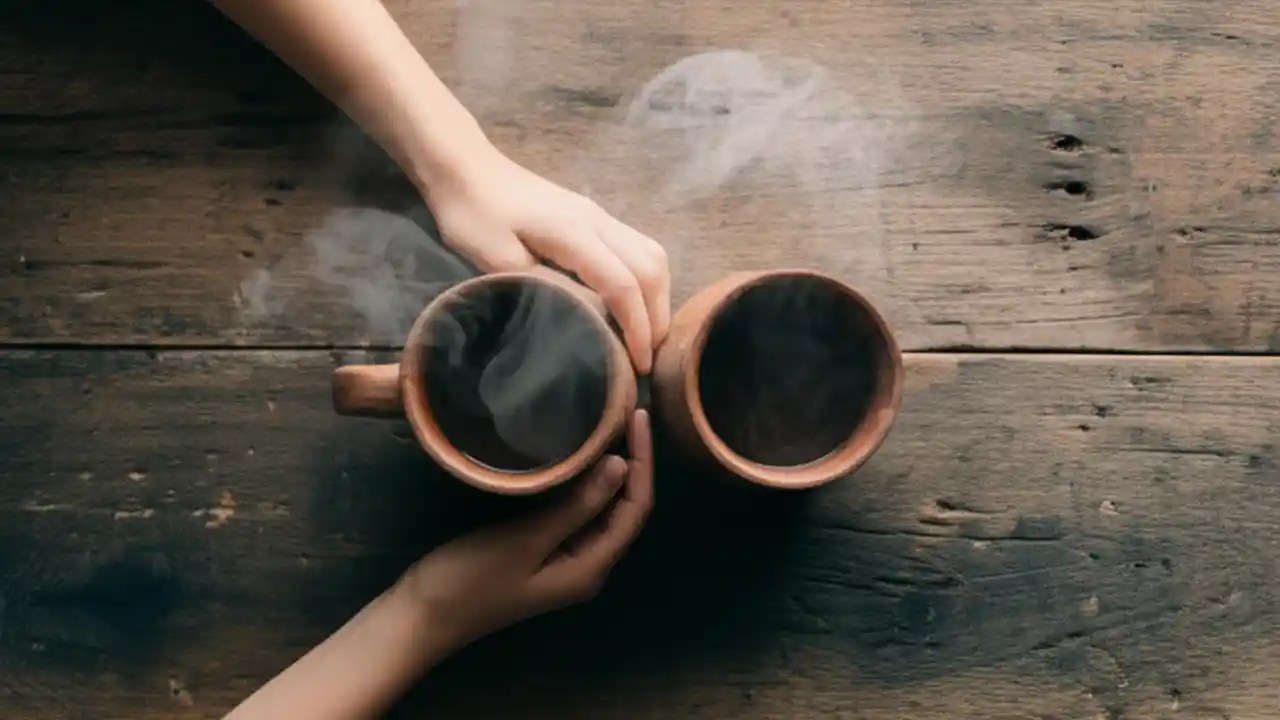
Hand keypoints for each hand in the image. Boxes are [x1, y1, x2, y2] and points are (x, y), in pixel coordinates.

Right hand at [396, 410, 654, 653]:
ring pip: (604, 510)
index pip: (635, 510)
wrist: (423, 614)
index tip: (638, 417)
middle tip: (629, 412)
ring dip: (613, 471)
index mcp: (591, 568)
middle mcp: (589, 565)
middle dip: (634, 462)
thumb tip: (622, 465)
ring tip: (613, 424)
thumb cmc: (472, 580)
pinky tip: (581, 456)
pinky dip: (587, 483)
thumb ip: (576, 507)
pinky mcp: (546, 551)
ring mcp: (567, 559)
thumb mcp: (526, 540)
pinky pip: (580, 513)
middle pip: (626, 509)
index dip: (643, 463)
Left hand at [422, 143, 670, 373]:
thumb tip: (583, 311)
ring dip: (657, 296)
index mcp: (574, 233)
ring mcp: (598, 215)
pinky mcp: (592, 215)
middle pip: (651, 268)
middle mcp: (598, 221)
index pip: (624, 284)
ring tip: (646, 333)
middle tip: (648, 357)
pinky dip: (646, 279)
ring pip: (651, 254)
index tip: (639, 364)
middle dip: (656, 315)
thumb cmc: (471, 212)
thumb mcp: (493, 257)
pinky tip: (632, 302)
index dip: (637, 327)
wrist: (465, 166)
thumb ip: (540, 284)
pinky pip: (638, 247)